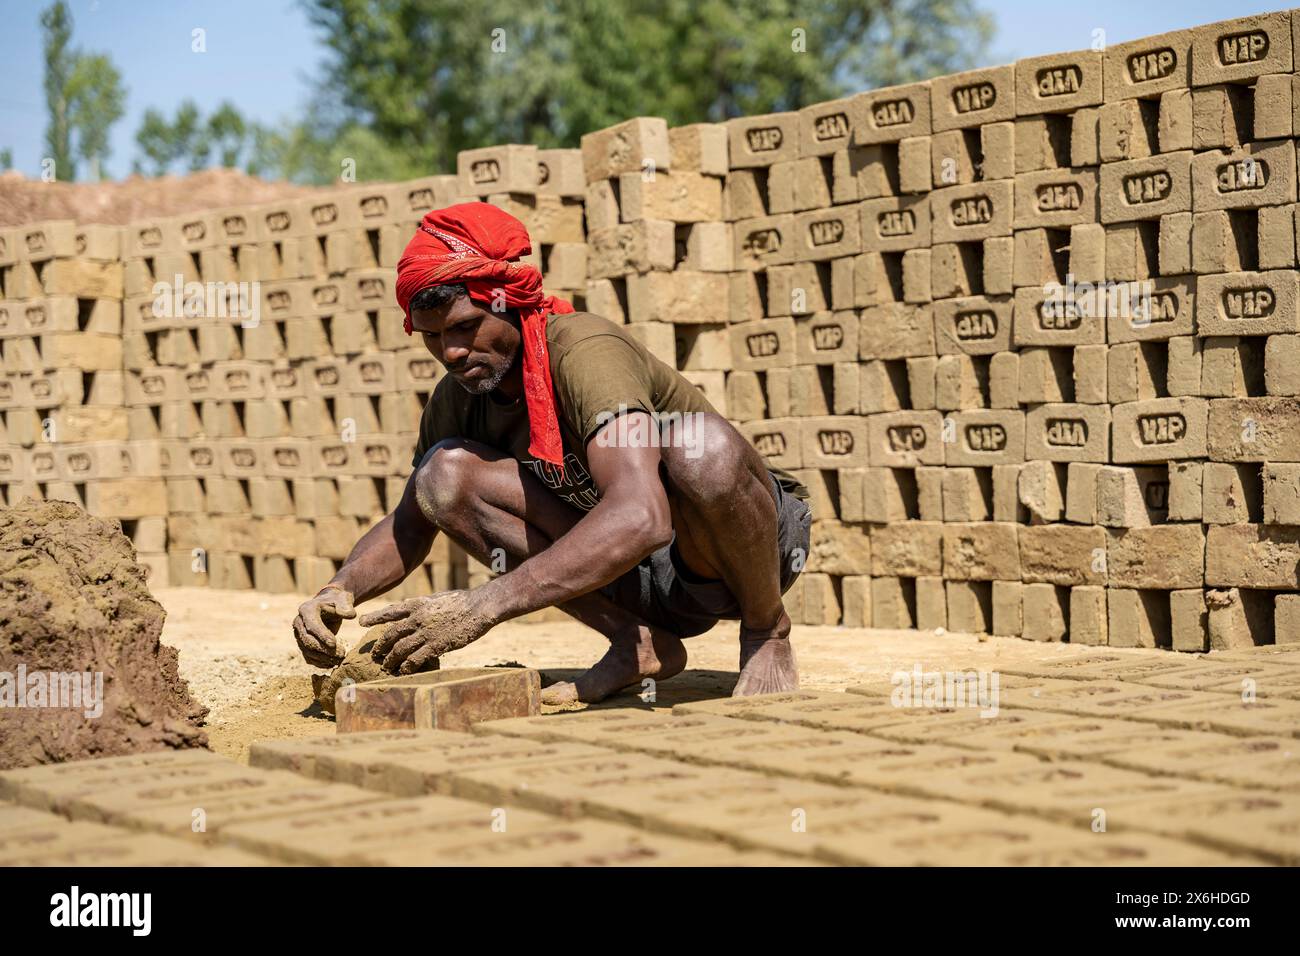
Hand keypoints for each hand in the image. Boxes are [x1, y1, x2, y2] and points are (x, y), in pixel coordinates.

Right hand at [292, 586, 354, 667]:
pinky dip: (319, 662)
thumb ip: (346, 606)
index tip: (334, 644)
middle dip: (324, 650)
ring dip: (323, 658)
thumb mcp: (343, 599)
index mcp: (307, 610)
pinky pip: (308, 656)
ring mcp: (299, 634)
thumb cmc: (337, 601)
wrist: (330, 605)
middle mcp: (299, 623)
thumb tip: (350, 615)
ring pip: (307, 651)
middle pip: (307, 640)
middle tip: (341, 655)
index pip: (312, 625)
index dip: (322, 635)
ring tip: (339, 660)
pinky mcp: (303, 644)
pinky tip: (332, 664)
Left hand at [358, 590, 492, 673]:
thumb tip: (411, 607)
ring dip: (391, 659)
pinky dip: (407, 665)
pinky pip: (416, 658)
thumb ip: (423, 605)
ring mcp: (426, 632)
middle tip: (376, 653)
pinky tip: (404, 670)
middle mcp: (417, 618)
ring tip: (387, 666)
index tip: (361, 622)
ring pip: (400, 648)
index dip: (375, 617)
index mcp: (418, 604)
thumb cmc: (463, 601)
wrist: (479, 607)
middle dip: (381, 645)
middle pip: (391, 634)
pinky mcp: (436, 645)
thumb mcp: (438, 598)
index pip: (390, 612)